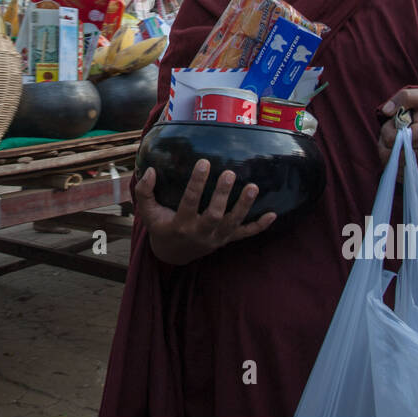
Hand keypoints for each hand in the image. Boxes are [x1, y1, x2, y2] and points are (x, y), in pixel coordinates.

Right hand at [132, 160, 276, 265]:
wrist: (173, 255)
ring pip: (233, 223)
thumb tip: (150, 171)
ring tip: (253, 187)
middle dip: (223, 195)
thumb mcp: (147, 212)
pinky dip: (259, 226)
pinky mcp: (226, 241)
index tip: (204, 162)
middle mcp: (200, 233)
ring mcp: (216, 238)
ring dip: (244, 206)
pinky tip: (273, 214)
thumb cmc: (160, 227)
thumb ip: (144, 192)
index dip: (197, 182)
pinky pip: (245, 235)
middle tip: (230, 173)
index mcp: (180, 224)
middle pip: (214, 215)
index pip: (189, 201)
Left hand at [376, 88, 417, 184]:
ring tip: (398, 143)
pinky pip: (399, 175)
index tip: (395, 124)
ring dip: (388, 154)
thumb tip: (386, 111)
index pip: (392, 140)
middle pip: (389, 155)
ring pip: (391, 166)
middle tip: (395, 134)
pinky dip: (396, 164)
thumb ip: (404, 97)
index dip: (387, 130)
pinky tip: (403, 153)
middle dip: (385, 142)